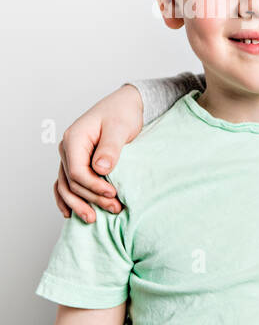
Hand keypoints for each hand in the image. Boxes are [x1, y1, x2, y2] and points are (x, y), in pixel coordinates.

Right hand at [53, 86, 143, 221]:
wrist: (126, 105)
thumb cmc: (123, 113)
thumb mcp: (120, 127)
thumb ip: (111, 148)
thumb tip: (100, 169)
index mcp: (75, 138)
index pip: (77, 171)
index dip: (94, 186)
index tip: (113, 194)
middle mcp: (68, 149)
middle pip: (73, 182)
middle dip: (92, 198)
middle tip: (115, 209)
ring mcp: (70, 157)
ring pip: (67, 186)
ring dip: (80, 204)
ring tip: (94, 220)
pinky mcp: (78, 163)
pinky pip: (66, 184)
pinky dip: (68, 199)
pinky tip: (71, 214)